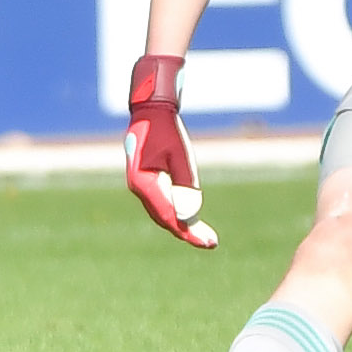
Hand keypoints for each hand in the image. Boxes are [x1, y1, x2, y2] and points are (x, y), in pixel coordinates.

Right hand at [123, 55, 218, 248]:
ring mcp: (141, 184)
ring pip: (163, 212)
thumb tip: (188, 219)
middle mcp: (139, 187)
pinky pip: (162, 202)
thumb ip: (184, 187)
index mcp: (143, 184)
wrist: (151, 108)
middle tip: (211, 243)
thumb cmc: (166, 128)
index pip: (169, 217)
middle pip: (165, 218)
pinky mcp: (147, 179)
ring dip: (184, 224)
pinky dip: (177, 212)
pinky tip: (191, 218)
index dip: (190, 232)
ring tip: (205, 235)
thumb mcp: (180, 156)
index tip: (209, 243)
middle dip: (188, 231)